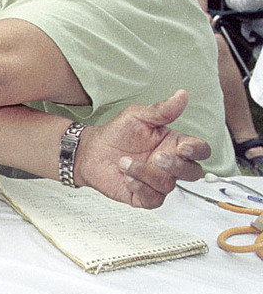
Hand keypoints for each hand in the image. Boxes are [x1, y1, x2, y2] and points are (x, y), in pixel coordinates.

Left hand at [75, 90, 208, 207]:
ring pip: (169, 185)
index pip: (200, 150)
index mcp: (174, 144)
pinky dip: (140, 188)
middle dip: (176, 166)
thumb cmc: (117, 133)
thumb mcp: (137, 116)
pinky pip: (154, 199)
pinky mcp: (144, 196)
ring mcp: (158, 181)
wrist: (92, 150)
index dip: (197, 151)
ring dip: (146, 173)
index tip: (183, 148)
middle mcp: (170, 165)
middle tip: (156, 157)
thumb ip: (161, 110)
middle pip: (192, 172)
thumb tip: (181, 95)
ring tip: (124, 162)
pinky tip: (127, 177)